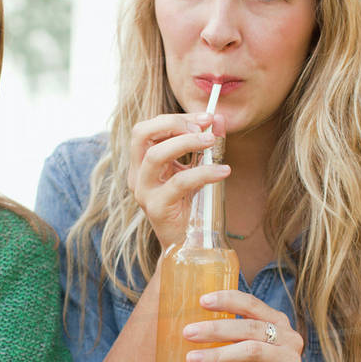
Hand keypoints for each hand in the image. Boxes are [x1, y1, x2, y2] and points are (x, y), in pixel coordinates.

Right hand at [127, 113, 229, 249]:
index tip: (205, 117)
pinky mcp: (157, 208)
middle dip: (174, 123)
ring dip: (186, 142)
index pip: (148, 128)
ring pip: (155, 155)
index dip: (174, 118)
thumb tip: (220, 118)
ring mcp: (144, 192)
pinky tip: (223, 171)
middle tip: (204, 126)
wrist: (189, 244)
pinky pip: (179, 182)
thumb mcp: (199, 168)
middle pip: (141, 134)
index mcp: (142, 162)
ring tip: (212, 142)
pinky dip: (204, 172)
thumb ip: (207, 144)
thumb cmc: (192, 204)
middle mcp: (137, 175)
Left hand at [182, 290, 310, 361]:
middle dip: (216, 329)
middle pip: (249, 327)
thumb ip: (226, 340)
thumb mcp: (242, 355)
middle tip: (187, 333)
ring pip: (251, 351)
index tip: (201, 301)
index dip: (227, 299)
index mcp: (277, 323)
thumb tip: (185, 330)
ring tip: (191, 360)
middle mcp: (289, 338)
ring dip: (217, 355)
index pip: (251, 304)